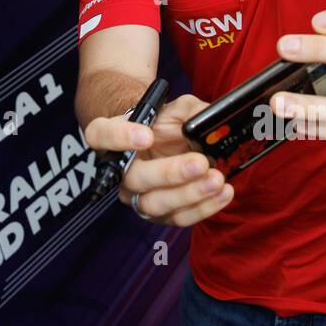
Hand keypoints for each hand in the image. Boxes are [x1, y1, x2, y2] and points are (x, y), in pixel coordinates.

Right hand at [83, 94, 234, 226]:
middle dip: (170, 173)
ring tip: (217, 179)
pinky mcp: (159, 214)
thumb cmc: (164, 124)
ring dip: (189, 194)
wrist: (168, 145)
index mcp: (111, 136)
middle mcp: (119, 171)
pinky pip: (178, 218)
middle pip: (135, 178)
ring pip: (156, 204)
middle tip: (201, 162)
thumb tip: (209, 119)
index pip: (101, 136)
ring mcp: (137, 195)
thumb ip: (190, 110)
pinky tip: (223, 192)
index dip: (120, 137)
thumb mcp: (176, 108)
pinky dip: (204, 207)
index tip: (146, 135)